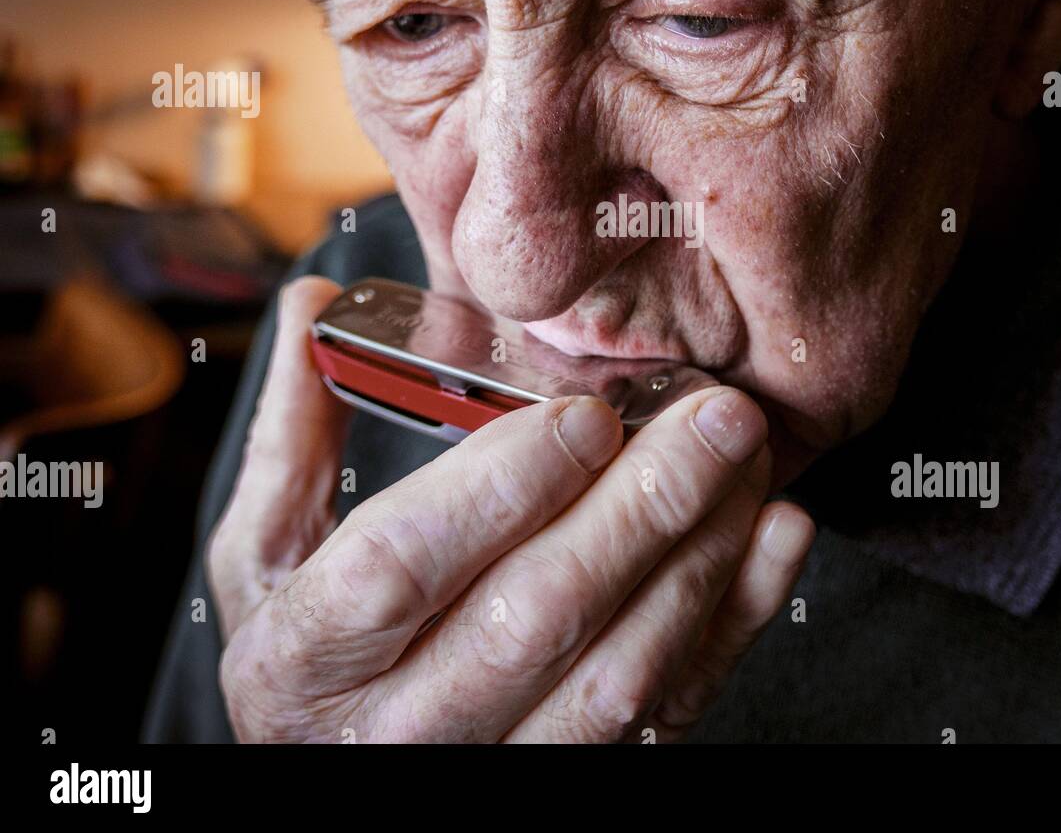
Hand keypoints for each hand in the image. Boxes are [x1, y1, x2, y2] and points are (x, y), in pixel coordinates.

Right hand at [206, 276, 815, 742]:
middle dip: (640, 508)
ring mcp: (493, 766)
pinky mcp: (571, 777)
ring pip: (616, 675)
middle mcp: (397, 729)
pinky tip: (773, 538)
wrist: (333, 771)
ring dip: (698, 557)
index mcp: (304, 656)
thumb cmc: (302, 657)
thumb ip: (295, 434)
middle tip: (712, 416)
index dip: (500, 489)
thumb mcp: (265, 554)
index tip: (583, 418)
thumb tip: (314, 302)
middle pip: (534, 619)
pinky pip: (670, 711)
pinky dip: (735, 622)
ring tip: (745, 460)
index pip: (401, 568)